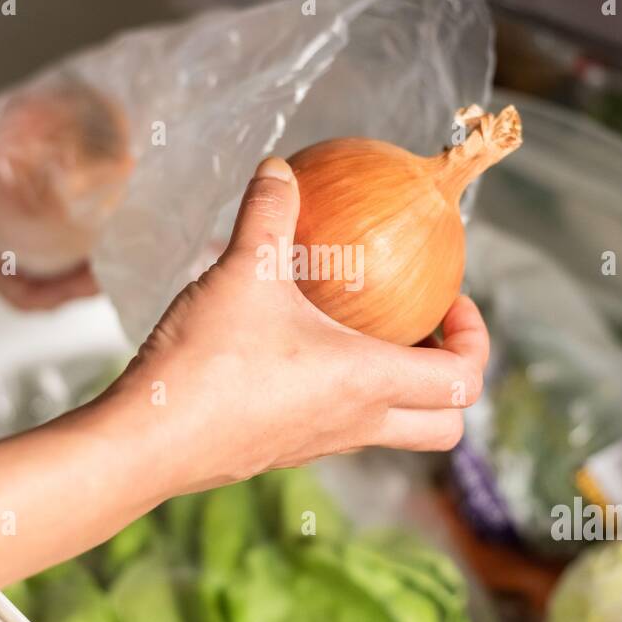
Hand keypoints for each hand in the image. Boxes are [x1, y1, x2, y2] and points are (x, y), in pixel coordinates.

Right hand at [97, 156, 488, 498]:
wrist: (146, 442)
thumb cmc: (206, 363)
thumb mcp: (242, 272)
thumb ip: (268, 215)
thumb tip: (279, 170)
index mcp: (367, 381)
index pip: (464, 381)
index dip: (476, 340)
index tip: (450, 302)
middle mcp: (356, 423)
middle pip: (445, 426)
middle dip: (452, 380)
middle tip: (423, 329)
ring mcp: (320, 445)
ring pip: (395, 432)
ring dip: (400, 389)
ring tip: (363, 333)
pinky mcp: (283, 451)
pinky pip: (342, 429)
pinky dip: (348, 395)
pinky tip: (300, 351)